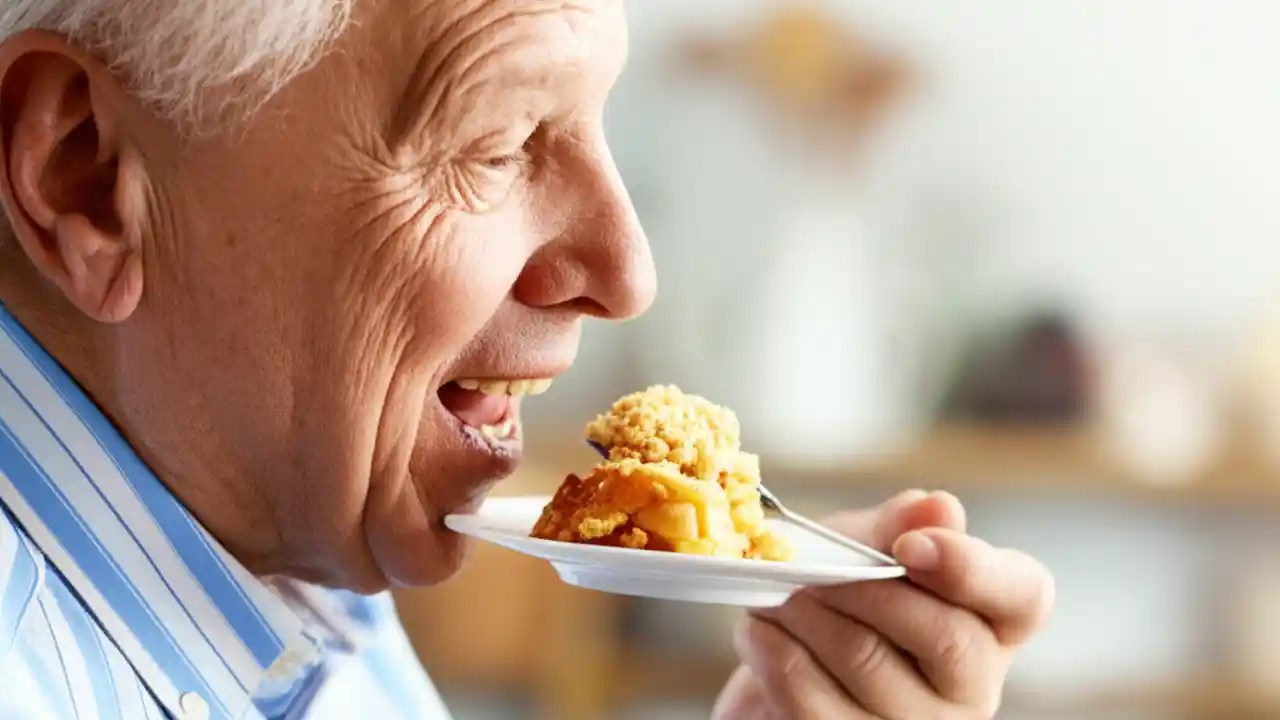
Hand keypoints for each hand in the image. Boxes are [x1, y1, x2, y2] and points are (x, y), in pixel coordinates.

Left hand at [713, 490, 1053, 719]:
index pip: (1022, 595)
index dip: (972, 569)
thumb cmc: (836, 598)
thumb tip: (937, 508)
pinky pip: (814, 705)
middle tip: (809, 568)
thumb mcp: (861, 545)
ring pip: (868, 663)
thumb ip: (895, 527)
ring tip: (773, 595)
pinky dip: (776, 655)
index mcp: (991, 621)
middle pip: (945, 636)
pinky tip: (759, 632)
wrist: (779, 663)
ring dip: (804, 616)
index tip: (910, 546)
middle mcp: (972, 685)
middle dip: (864, 590)